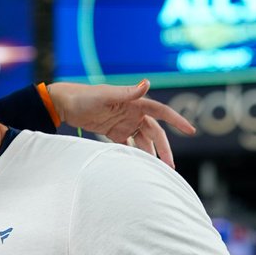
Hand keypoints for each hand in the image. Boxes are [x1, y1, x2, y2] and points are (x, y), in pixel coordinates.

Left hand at [48, 79, 194, 166]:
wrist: (64, 105)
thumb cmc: (84, 97)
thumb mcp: (106, 95)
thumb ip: (127, 92)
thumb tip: (148, 82)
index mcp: (135, 103)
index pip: (162, 112)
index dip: (177, 121)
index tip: (191, 130)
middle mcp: (133, 114)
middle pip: (155, 133)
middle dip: (164, 149)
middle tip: (170, 167)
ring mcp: (124, 124)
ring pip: (143, 142)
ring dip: (150, 154)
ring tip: (156, 171)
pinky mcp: (114, 133)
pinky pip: (129, 146)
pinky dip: (134, 155)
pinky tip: (139, 167)